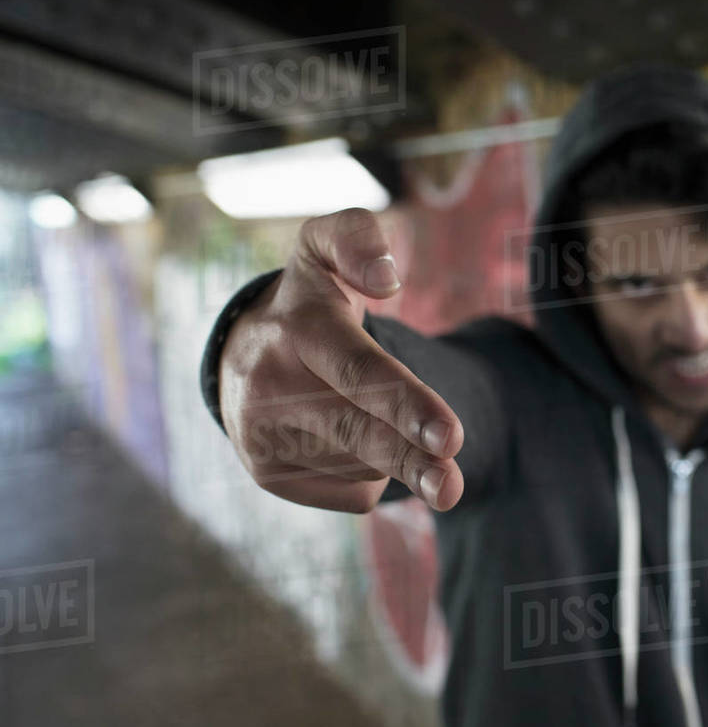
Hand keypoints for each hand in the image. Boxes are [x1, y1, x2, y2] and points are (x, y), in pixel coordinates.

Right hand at [218, 208, 464, 512]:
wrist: (237, 357)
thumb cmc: (307, 301)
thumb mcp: (323, 246)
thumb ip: (356, 237)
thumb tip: (385, 278)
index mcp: (297, 328)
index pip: (358, 371)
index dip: (407, 404)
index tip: (450, 436)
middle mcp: (270, 386)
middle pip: (360, 432)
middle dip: (411, 461)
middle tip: (451, 488)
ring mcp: (263, 437)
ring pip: (363, 464)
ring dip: (391, 451)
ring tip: (369, 411)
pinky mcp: (269, 475)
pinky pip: (349, 490)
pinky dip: (368, 471)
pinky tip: (344, 437)